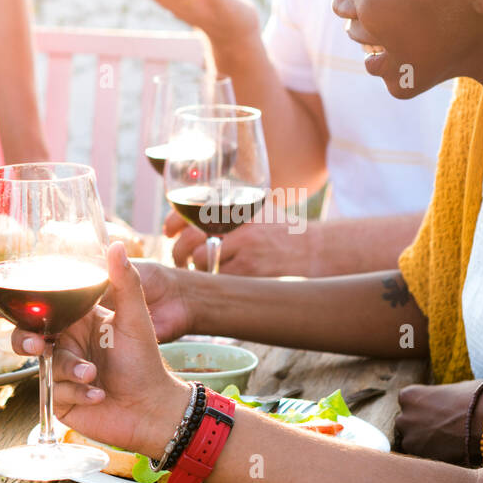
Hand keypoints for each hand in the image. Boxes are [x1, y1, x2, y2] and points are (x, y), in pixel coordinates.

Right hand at [6, 243, 188, 458]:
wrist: (152, 410)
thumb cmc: (145, 361)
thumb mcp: (136, 319)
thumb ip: (124, 283)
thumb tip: (117, 244)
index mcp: (76, 318)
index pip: (39, 304)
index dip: (11, 302)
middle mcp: (64, 342)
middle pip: (26, 334)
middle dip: (24, 339)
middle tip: (36, 345)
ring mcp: (60, 370)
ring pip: (42, 364)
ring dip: (66, 369)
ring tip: (91, 374)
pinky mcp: (60, 398)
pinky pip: (54, 391)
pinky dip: (78, 392)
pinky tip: (99, 394)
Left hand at [166, 212, 313, 276]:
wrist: (314, 249)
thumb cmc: (281, 227)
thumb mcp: (255, 207)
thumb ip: (229, 206)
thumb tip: (195, 202)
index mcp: (234, 208)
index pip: (191, 211)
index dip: (173, 221)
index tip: (168, 230)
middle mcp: (237, 228)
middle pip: (190, 243)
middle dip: (179, 251)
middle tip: (180, 254)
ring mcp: (244, 252)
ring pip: (203, 264)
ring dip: (195, 268)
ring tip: (198, 267)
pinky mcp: (251, 273)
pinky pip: (220, 280)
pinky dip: (212, 280)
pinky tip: (215, 278)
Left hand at [394, 380, 480, 464]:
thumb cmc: (478, 400)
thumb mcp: (453, 389)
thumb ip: (439, 397)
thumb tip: (443, 401)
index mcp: (408, 395)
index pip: (409, 403)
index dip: (425, 408)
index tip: (439, 413)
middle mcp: (404, 416)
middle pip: (408, 423)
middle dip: (422, 425)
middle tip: (444, 429)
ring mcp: (411, 439)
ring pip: (414, 441)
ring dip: (427, 442)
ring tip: (450, 441)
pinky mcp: (423, 458)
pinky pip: (425, 456)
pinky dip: (436, 455)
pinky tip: (452, 451)